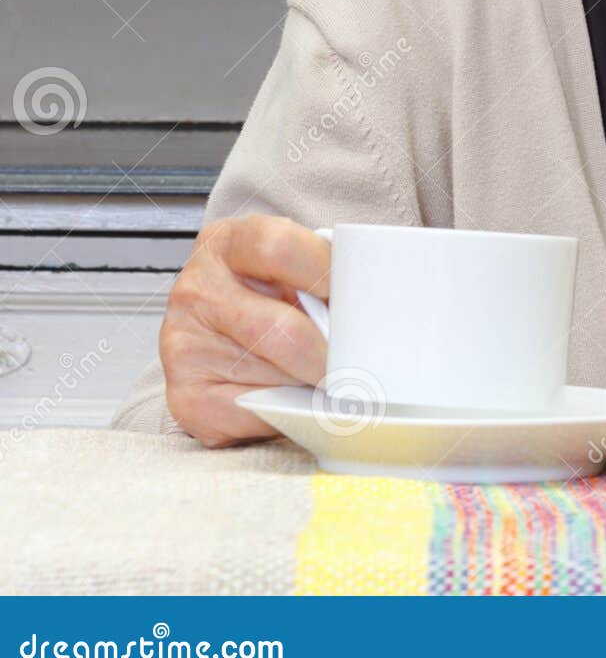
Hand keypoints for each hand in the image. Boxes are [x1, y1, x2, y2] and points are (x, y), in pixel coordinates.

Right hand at [159, 213, 332, 446]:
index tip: (352, 297)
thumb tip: (368, 312)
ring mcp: (183, 344)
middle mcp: (197, 290)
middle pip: (281, 330)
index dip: (324, 272)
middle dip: (328, 354)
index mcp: (228, 243)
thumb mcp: (289, 265)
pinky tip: (286, 396)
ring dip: (308, 384)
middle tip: (354, 364)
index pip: (277, 248)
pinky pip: (253, 414)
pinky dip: (283, 413)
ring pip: (274, 376)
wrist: (216, 328)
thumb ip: (320, 274)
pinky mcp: (185, 396)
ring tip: (319, 376)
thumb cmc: (268, 292)